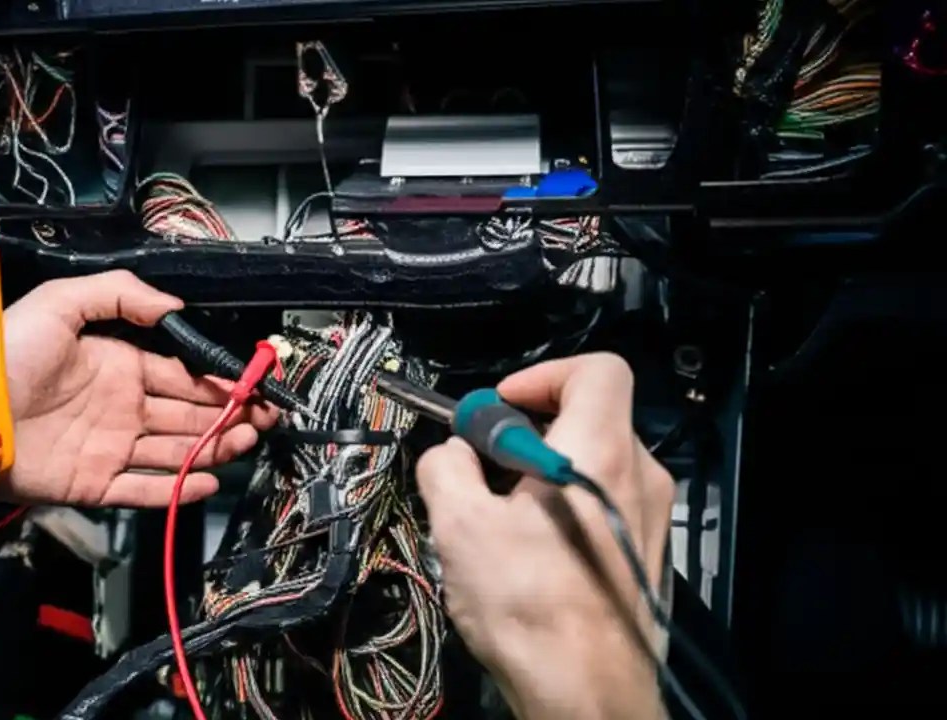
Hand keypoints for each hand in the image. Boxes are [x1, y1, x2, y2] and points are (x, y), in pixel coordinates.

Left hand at [0, 271, 276, 507]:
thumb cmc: (4, 352)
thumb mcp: (61, 301)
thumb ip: (121, 294)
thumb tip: (172, 307)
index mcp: (116, 364)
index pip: (180, 375)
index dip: (216, 380)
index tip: (246, 383)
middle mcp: (117, 406)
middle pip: (187, 415)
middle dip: (227, 415)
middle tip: (262, 416)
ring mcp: (108, 446)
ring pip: (175, 450)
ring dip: (214, 447)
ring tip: (246, 441)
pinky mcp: (93, 482)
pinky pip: (143, 489)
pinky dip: (177, 489)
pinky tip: (206, 479)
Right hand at [416, 353, 673, 718]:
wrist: (586, 693)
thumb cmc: (526, 603)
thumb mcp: (459, 525)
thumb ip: (447, 466)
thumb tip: (452, 452)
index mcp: (601, 450)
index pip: (597, 369)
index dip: (542, 377)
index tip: (500, 410)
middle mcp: (640, 476)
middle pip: (591, 416)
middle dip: (531, 431)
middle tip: (485, 468)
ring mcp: (652, 519)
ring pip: (595, 465)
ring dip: (544, 473)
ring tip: (500, 520)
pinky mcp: (647, 556)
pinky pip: (605, 506)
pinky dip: (567, 509)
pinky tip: (532, 556)